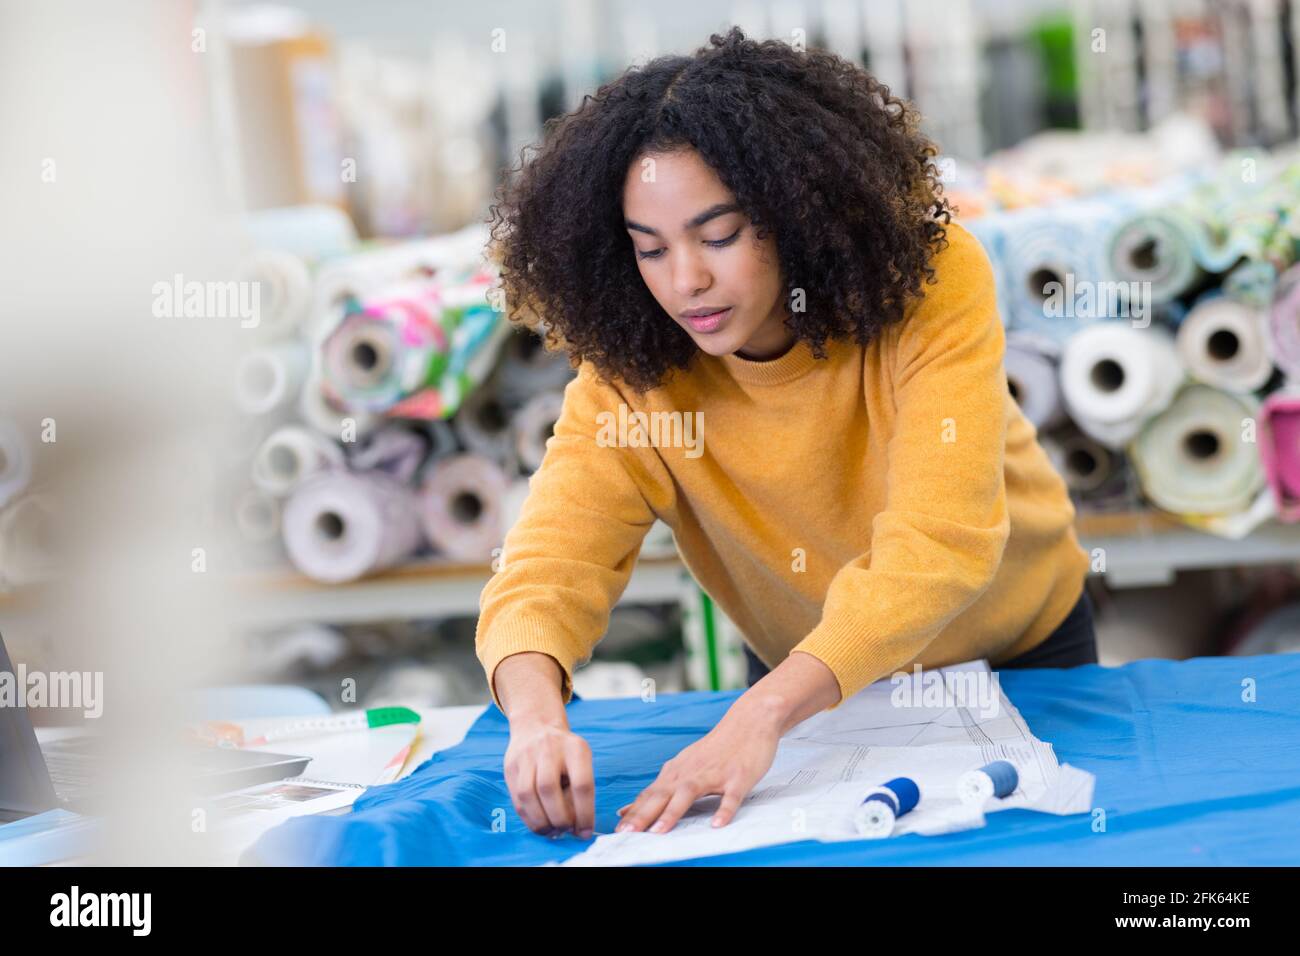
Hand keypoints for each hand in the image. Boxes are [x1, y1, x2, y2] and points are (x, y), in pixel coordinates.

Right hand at [503, 714, 594, 838]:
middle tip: (565, 831)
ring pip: (528, 795)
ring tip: (552, 831)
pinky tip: (539, 824)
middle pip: (549, 789)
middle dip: (559, 818)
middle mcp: (549, 749)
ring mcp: (526, 756)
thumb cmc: (566, 753)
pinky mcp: (511, 767)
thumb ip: (579, 793)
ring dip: (541, 821)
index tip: (585, 832)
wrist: (537, 726)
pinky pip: (517, 799)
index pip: (581, 785)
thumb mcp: (580, 763)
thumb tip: (577, 830)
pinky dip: (529, 818)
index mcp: (575, 748)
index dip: (584, 814)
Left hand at [614, 700, 781, 833]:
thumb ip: (662, 787)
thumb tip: (632, 807)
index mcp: (677, 771)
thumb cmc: (717, 748)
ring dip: (673, 812)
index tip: (618, 830)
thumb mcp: (685, 764)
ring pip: (689, 793)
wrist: (749, 721)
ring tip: (659, 831)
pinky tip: (717, 824)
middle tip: (626, 833)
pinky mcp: (738, 777)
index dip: (633, 813)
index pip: (650, 795)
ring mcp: (714, 774)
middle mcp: (691, 771)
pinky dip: (724, 810)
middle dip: (643, 815)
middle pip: (662, 795)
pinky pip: (730, 797)